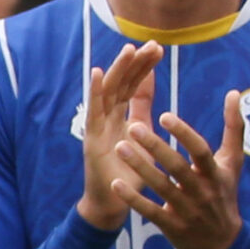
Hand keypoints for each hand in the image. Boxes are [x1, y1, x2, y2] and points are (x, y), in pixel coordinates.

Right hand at [78, 42, 162, 230]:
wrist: (114, 203)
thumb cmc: (130, 172)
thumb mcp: (143, 135)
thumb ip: (144, 108)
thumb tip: (151, 83)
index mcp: (122, 116)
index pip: (133, 85)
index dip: (144, 67)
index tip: (158, 49)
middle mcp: (108, 117)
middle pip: (121, 83)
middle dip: (135, 63)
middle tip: (150, 45)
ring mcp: (98, 126)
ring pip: (107, 92)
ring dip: (117, 70)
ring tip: (128, 50)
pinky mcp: (91, 138)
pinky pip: (93, 111)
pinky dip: (94, 91)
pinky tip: (98, 73)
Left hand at [111, 91, 246, 248]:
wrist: (223, 242)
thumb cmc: (224, 193)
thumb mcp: (233, 163)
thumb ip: (234, 128)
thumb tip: (234, 92)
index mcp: (214, 172)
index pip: (200, 150)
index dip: (183, 133)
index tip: (165, 115)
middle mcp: (201, 190)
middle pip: (177, 167)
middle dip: (155, 148)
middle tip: (132, 127)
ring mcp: (186, 210)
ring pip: (161, 187)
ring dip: (139, 167)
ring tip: (119, 147)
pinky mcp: (171, 226)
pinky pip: (150, 211)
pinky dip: (133, 198)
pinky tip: (115, 183)